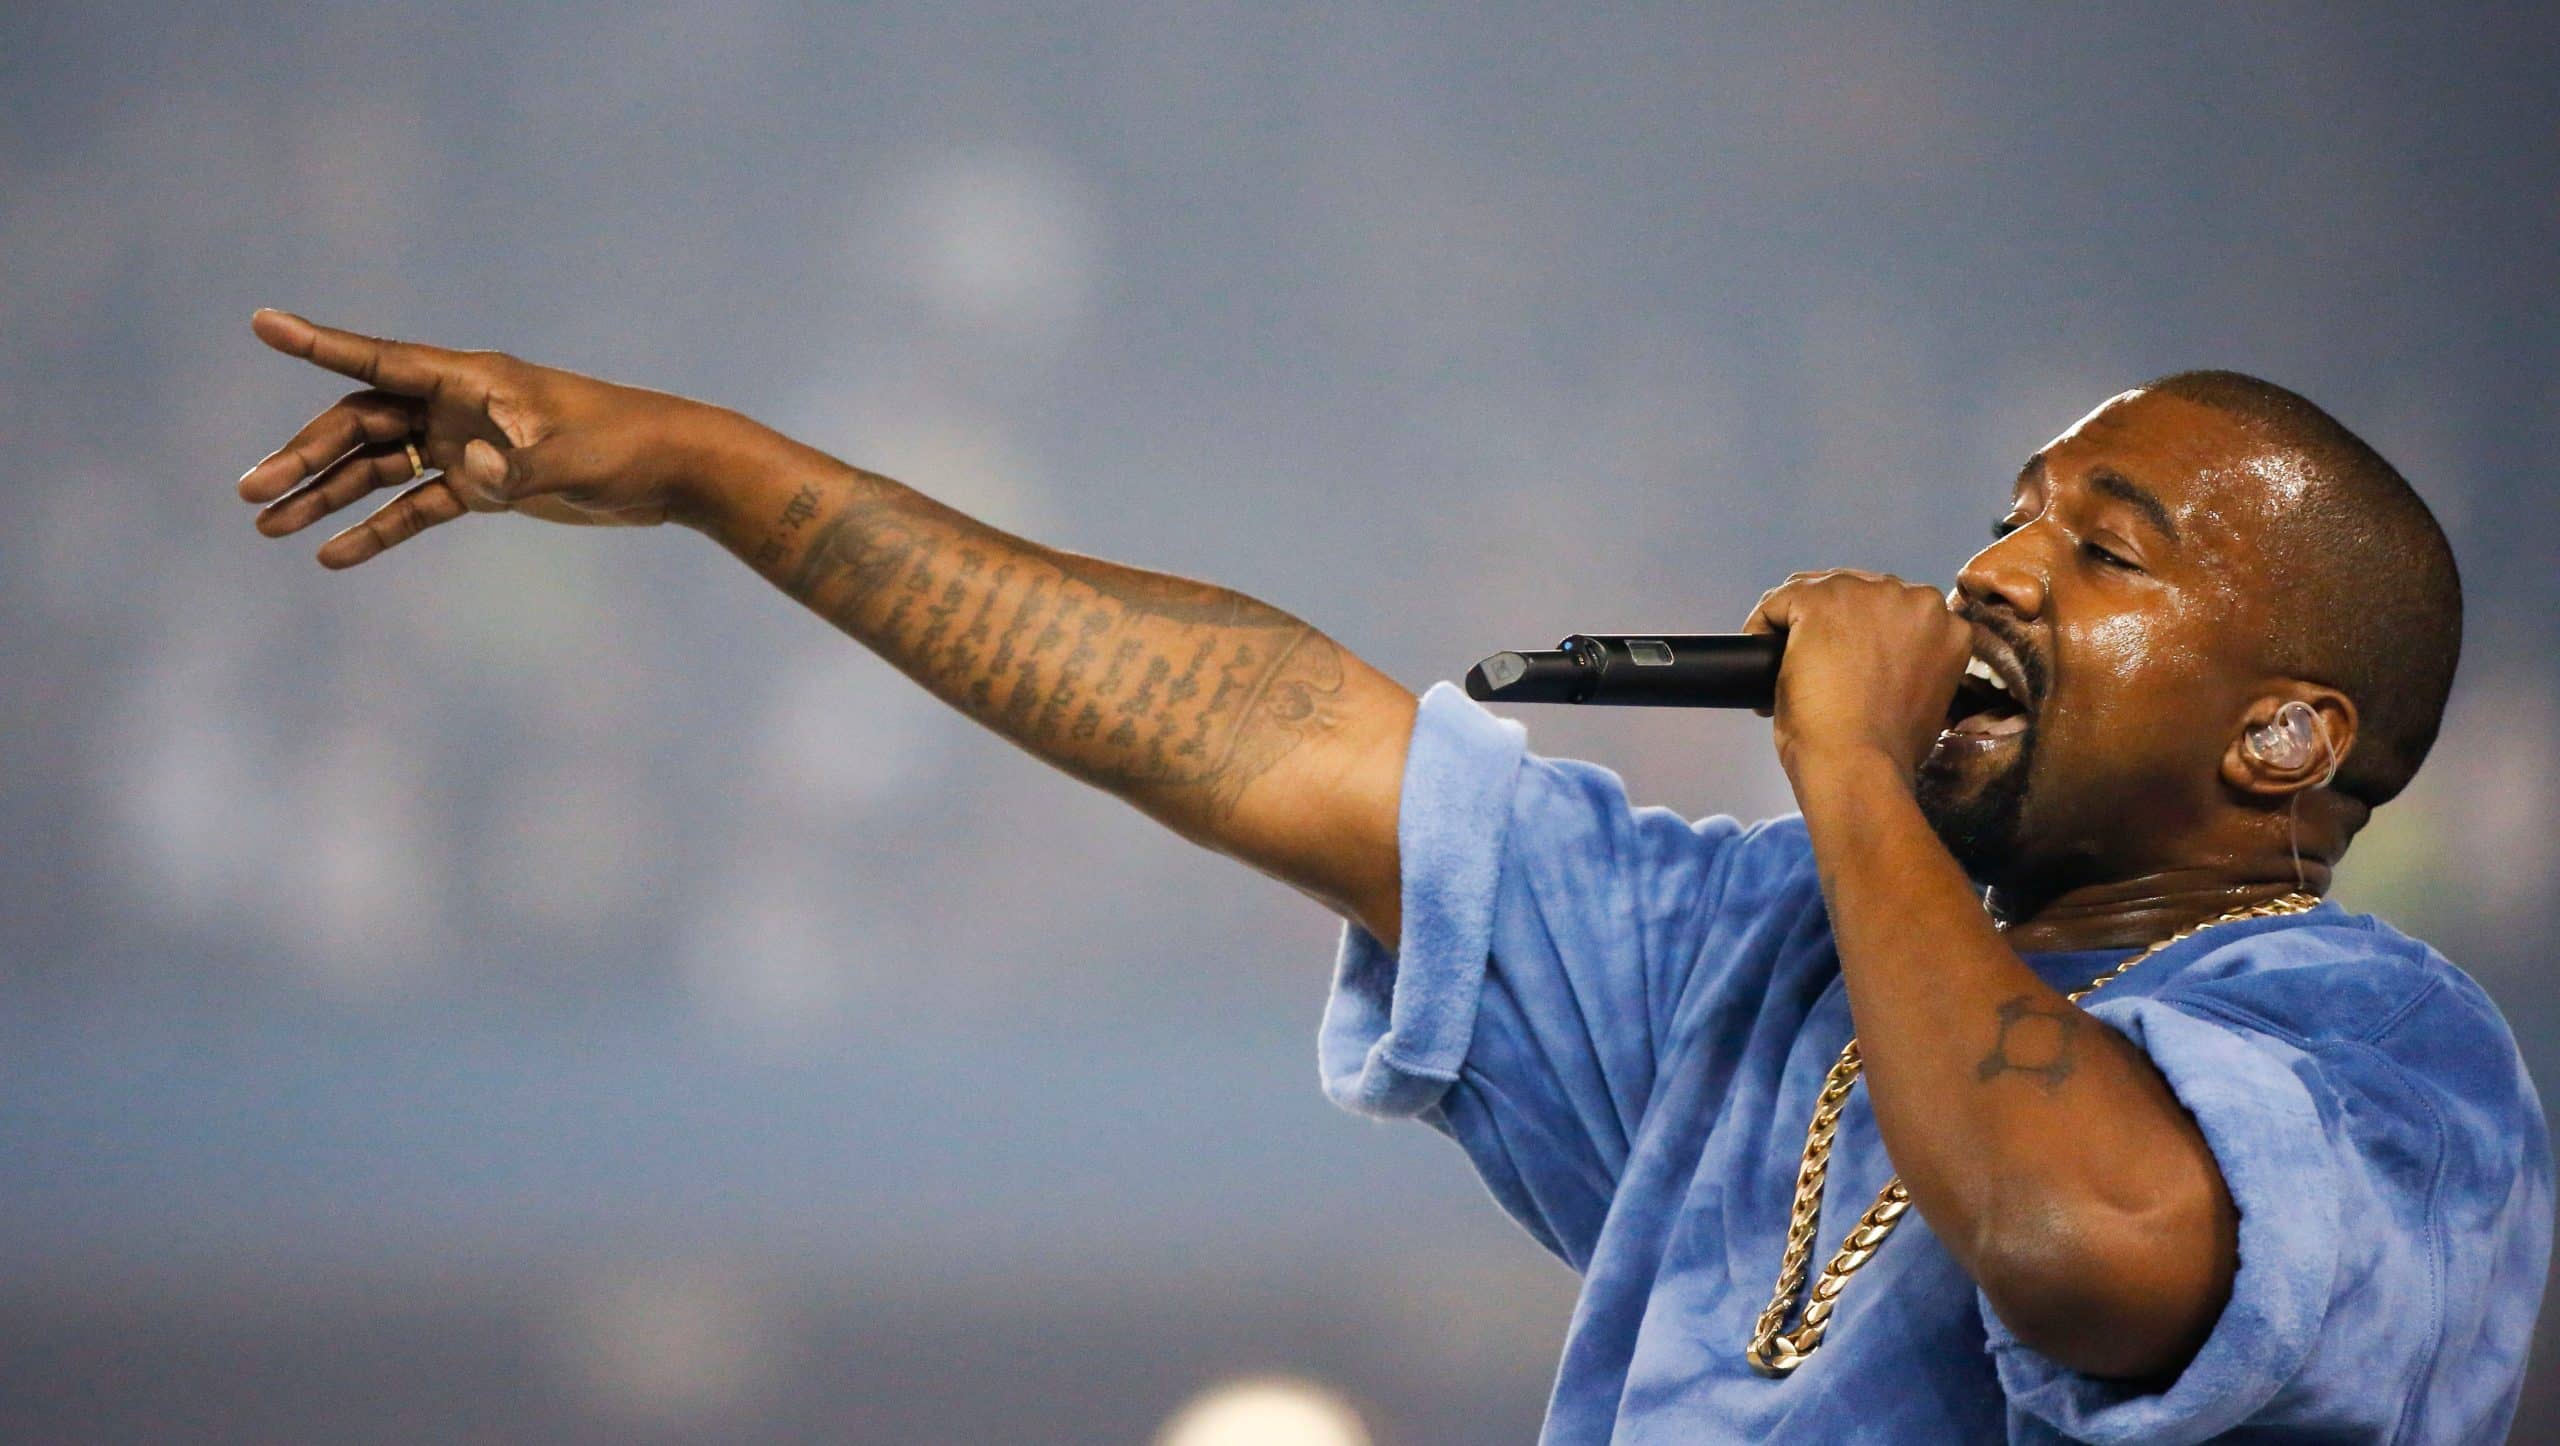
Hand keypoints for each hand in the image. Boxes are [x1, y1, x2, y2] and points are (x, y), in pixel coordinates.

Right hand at [234, 310, 741, 567]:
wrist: (673, 469)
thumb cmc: (624, 445)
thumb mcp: (570, 455)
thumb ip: (516, 464)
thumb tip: (467, 471)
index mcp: (470, 379)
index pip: (378, 360)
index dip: (318, 344)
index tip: (262, 322)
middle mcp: (457, 406)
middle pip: (361, 424)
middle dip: (305, 455)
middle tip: (251, 491)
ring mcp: (466, 445)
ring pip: (378, 468)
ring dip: (327, 494)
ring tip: (268, 525)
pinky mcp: (485, 486)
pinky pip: (415, 507)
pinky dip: (377, 528)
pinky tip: (333, 554)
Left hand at [1743, 569, 1972, 780]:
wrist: (1861, 765)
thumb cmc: (1886, 750)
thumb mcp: (1922, 699)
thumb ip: (1910, 666)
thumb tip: (1874, 664)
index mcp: (1947, 625)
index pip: (1894, 610)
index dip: (1862, 634)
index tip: (1843, 661)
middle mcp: (1917, 600)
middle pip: (1857, 592)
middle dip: (1830, 625)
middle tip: (1809, 666)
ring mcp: (1870, 595)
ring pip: (1817, 591)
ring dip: (1797, 623)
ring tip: (1785, 664)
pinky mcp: (1823, 601)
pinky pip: (1781, 600)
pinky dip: (1762, 625)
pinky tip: (1761, 655)